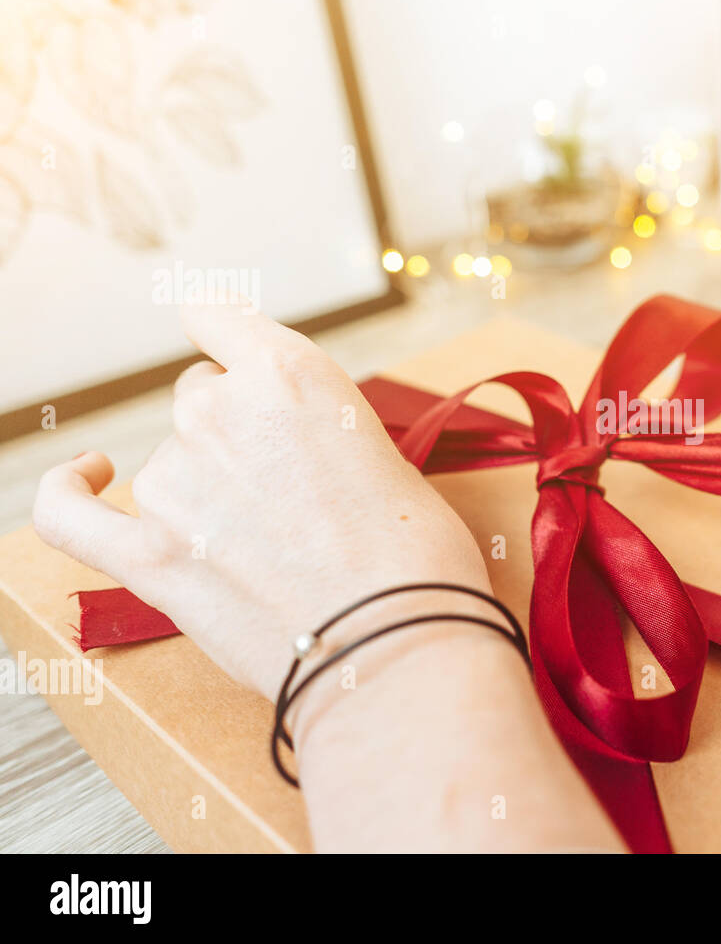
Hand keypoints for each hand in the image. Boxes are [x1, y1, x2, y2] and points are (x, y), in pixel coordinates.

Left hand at [33, 301, 493, 700]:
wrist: (398, 643)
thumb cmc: (414, 558)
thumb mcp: (387, 457)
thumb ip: (324, 435)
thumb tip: (296, 461)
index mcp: (289, 373)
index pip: (218, 316)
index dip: (225, 336)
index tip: (230, 356)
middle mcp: (219, 411)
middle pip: (200, 397)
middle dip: (238, 434)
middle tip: (293, 493)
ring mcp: (173, 482)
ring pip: (167, 462)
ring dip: (204, 490)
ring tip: (271, 549)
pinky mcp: (146, 555)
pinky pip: (70, 514)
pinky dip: (68, 491)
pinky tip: (84, 477)